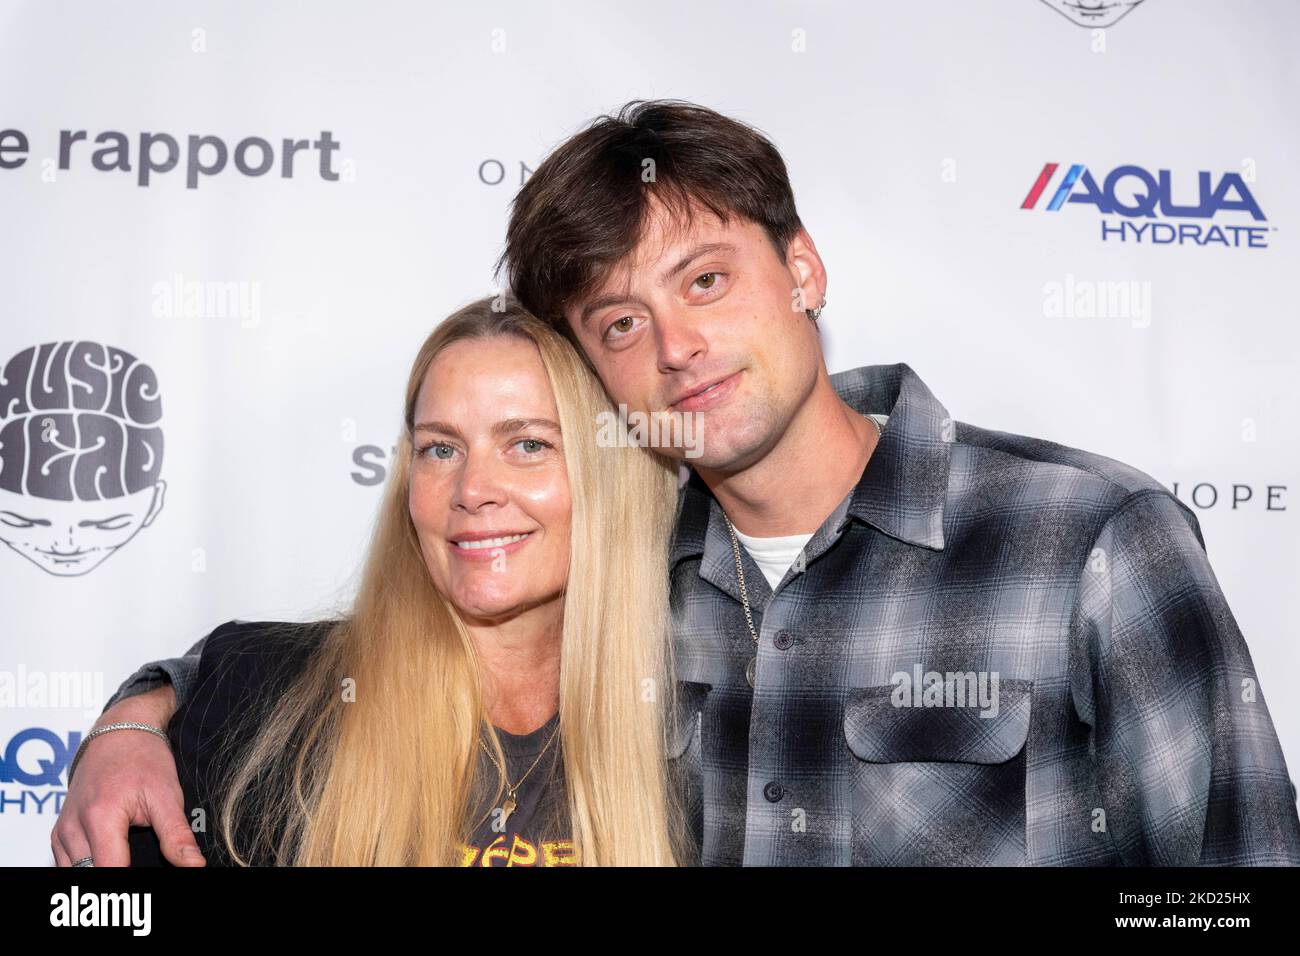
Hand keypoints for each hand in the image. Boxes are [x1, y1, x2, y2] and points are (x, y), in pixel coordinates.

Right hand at [51, 685, 205, 866]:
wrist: (119, 732)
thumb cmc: (143, 758)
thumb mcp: (167, 795)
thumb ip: (177, 835)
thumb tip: (194, 866)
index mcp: (100, 817)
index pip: (109, 872)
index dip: (129, 888)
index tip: (152, 876)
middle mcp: (73, 827)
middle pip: (90, 877)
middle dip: (117, 881)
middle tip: (144, 864)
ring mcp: (62, 832)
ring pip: (75, 874)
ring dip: (100, 875)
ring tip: (131, 861)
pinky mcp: (60, 833)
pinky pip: (69, 865)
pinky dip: (88, 867)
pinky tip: (113, 859)